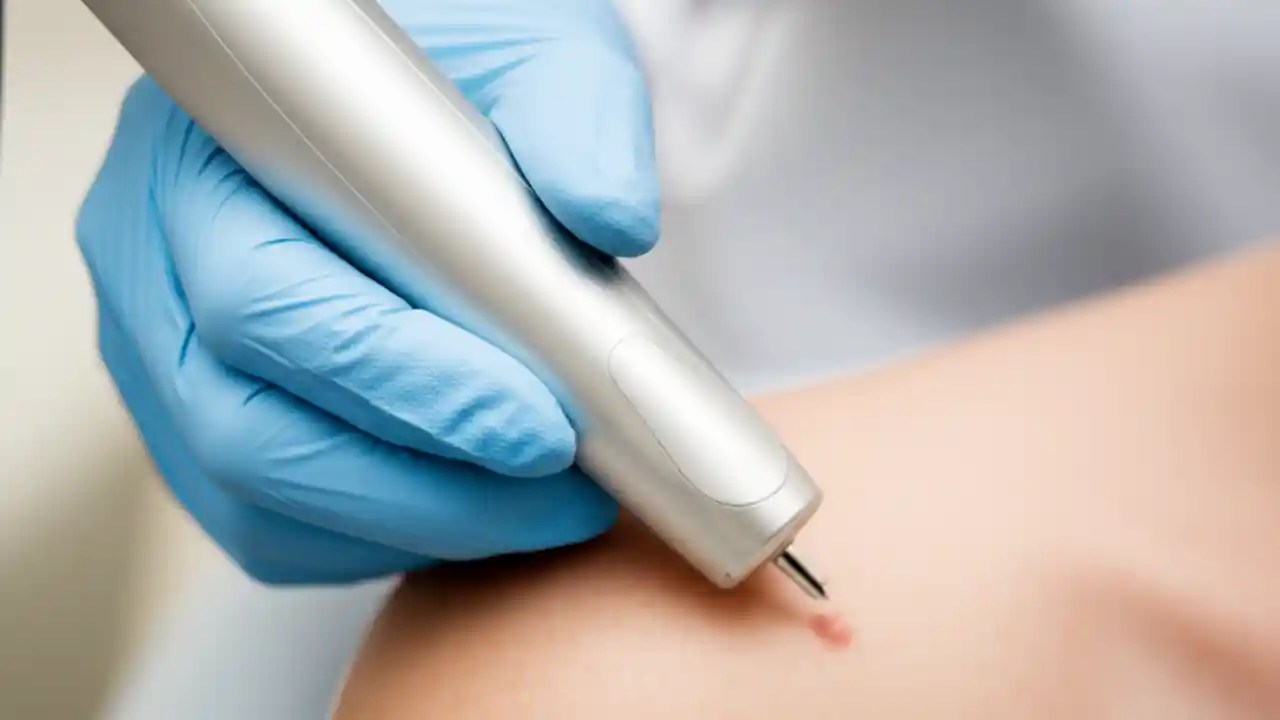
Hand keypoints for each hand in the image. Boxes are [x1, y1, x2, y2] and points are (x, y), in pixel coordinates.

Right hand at [76, 0, 657, 582]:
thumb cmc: (450, 75)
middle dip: (427, 483)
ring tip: (548, 504)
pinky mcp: (201, 429)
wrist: (410, 124)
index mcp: (200, 159)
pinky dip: (383, 539)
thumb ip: (574, 116)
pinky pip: (271, 530)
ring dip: (421, 524)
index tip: (537, 424)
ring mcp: (167, 361)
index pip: (269, 297)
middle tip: (566, 490)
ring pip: (260, 499)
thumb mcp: (528, 54)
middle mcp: (158, 266)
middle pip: (249, 429)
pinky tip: (476, 508)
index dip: (402, 381)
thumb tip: (608, 216)